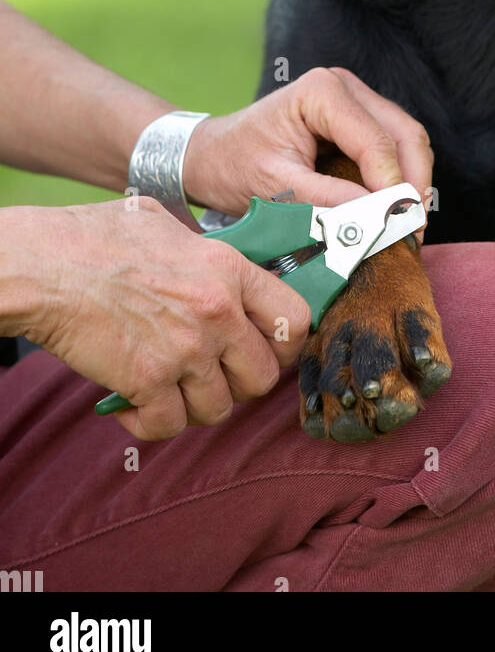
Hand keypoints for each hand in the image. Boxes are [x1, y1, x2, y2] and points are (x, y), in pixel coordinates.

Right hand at [4, 197, 309, 439]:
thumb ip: (203, 251)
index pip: (294, 320)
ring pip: (218, 409)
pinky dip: (150, 423)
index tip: (270, 351)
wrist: (44, 267)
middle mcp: (216, 312)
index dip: (286, 345)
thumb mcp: (166, 225)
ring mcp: (184, 349)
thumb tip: (222, 266)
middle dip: (239, 383)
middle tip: (212, 374)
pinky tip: (132, 403)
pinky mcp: (147, 381)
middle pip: (263, 377)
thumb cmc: (94, 238)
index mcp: (228, 270)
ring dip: (194, 405)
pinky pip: (169, 426)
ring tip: (169, 387)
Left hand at [182, 67, 433, 225]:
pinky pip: (394, 146)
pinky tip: (395, 209)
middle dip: (413, 183)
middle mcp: (343, 86)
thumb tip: (377, 219)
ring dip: (412, 181)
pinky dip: (400, 177)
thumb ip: (326, 200)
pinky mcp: (357, 118)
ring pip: (406, 139)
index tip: (401, 227)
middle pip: (403, 134)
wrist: (212, 155)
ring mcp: (354, 99)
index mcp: (321, 92)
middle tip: (414, 230)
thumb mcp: (275, 188)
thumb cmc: (234, 166)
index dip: (392, 186)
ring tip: (408, 225)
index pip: (375, 141)